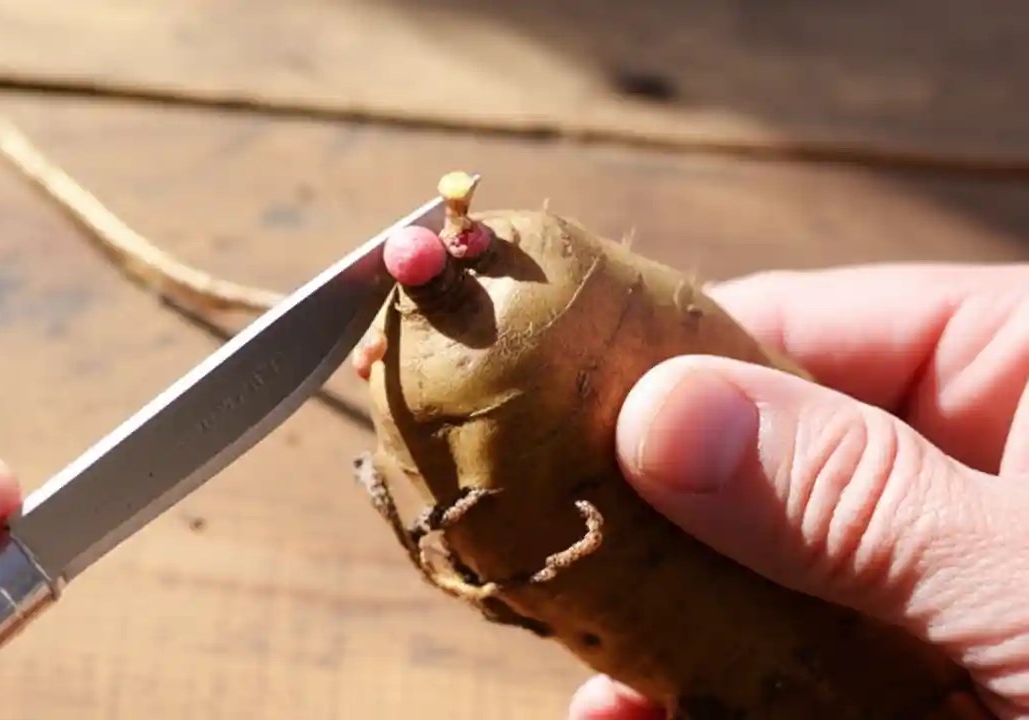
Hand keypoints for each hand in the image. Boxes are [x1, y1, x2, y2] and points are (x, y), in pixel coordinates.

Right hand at [567, 264, 1028, 718]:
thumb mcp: (1024, 575)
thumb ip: (850, 492)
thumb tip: (653, 414)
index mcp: (1016, 363)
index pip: (801, 322)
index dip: (664, 357)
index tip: (540, 408)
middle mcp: (968, 451)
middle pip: (763, 449)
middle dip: (650, 504)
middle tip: (533, 530)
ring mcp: (939, 563)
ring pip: (766, 563)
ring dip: (667, 612)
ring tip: (570, 638)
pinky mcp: (924, 657)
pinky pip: (799, 661)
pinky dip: (718, 691)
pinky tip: (628, 714)